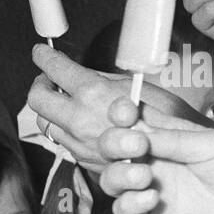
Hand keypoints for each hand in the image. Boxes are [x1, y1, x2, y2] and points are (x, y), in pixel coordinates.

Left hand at [27, 46, 207, 172]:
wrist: (177, 157)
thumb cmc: (165, 118)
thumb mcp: (135, 85)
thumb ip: (103, 79)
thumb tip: (83, 72)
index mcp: (92, 93)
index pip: (55, 69)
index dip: (43, 57)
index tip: (40, 53)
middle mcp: (79, 120)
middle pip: (37, 99)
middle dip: (39, 84)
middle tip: (48, 78)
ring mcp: (78, 143)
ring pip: (45, 123)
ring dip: (50, 108)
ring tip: (62, 99)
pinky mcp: (82, 160)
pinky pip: (61, 140)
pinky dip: (63, 127)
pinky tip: (77, 121)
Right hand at [97, 102, 213, 213]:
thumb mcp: (212, 144)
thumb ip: (173, 137)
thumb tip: (138, 127)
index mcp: (165, 141)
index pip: (131, 123)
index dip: (120, 114)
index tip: (126, 111)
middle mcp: (151, 165)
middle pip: (111, 149)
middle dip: (113, 142)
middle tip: (135, 145)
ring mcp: (147, 193)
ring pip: (111, 180)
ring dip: (119, 174)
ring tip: (144, 176)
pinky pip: (122, 211)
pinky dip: (130, 203)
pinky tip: (152, 199)